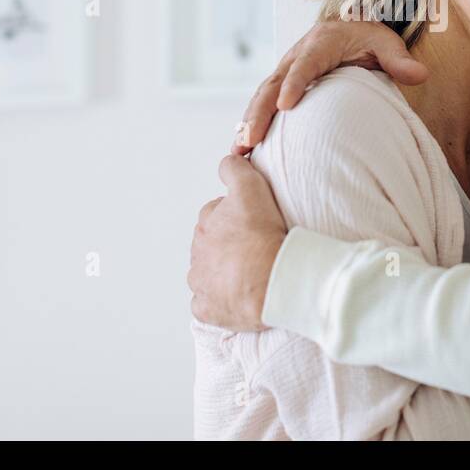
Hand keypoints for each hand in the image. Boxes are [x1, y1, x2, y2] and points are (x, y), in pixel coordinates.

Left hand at [188, 154, 288, 330]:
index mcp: (206, 223)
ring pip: (210, 274)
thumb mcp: (250, 189)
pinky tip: (240, 297)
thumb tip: (227, 160)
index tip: (254, 223)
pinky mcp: (206, 309)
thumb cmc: (263, 236)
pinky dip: (222, 301)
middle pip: (213, 245)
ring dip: (226, 273)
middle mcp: (197, 252)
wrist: (272, 281)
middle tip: (256, 248)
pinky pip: (210, 304)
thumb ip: (234, 169)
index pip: (217, 214)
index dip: (238, 217)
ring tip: (252, 274)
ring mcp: (200, 283)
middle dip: (230, 245)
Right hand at [232, 20, 429, 154]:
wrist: (351, 24)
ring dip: (248, 122)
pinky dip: (251, 124)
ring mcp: (285, 71)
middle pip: (272, 84)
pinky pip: (264, 104)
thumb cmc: (368, 35)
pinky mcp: (282, 85)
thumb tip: (420, 75)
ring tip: (238, 151)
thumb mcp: (387, 41)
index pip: (304, 65)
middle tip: (249, 139)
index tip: (287, 106)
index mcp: (320, 43)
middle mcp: (295, 56)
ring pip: (262, 96)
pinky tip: (243, 151)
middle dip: (259, 112)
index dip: (294, 84)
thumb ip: (399, 59)